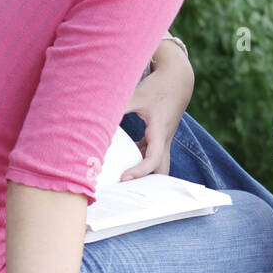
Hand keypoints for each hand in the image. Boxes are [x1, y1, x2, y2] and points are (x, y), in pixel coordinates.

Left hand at [120, 43, 192, 179]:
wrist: (178, 80)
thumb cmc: (157, 87)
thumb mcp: (136, 96)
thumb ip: (118, 107)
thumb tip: (95, 118)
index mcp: (160, 131)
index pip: (153, 159)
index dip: (140, 171)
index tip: (123, 178)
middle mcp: (164, 139)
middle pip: (161, 171)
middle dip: (148, 183)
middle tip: (127, 192)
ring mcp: (164, 139)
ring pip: (158, 165)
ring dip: (145, 175)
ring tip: (121, 184)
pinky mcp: (160, 137)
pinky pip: (152, 156)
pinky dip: (141, 162)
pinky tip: (123, 163)